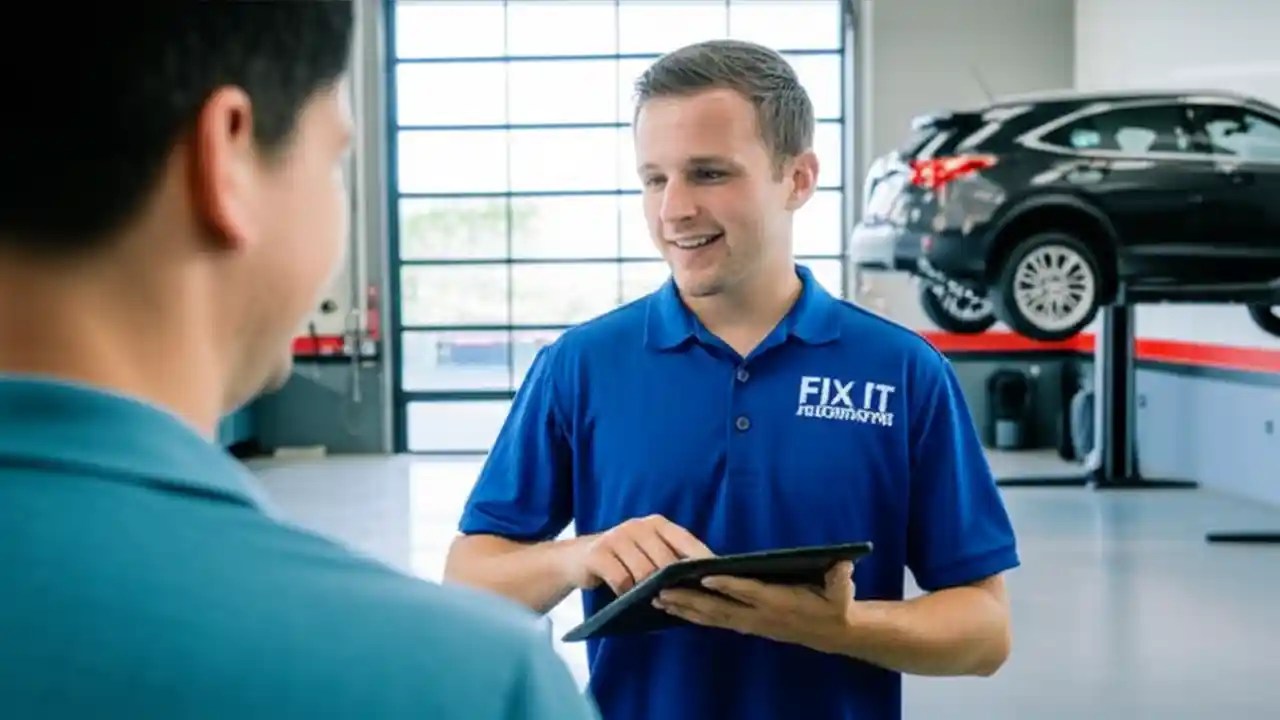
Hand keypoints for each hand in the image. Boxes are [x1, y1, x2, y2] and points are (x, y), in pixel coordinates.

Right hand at [567, 515, 713, 594]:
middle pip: (667, 561)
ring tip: (652, 600)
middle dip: (675, 583)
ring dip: (649, 590)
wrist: (578, 559)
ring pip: (645, 572)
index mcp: (657, 524)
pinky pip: (621, 580)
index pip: (687, 542)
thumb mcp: (648, 552)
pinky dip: (626, 593)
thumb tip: (706, 581)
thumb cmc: (623, 560)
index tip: (716, 580)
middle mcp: (638, 526)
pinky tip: (626, 596)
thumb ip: (671, 559)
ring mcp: (617, 537)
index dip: (703, 561)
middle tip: (680, 600)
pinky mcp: (598, 553)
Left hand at [653, 561, 856, 654]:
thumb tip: (843, 563)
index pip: (750, 591)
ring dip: (684, 609)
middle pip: (720, 608)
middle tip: (662, 591)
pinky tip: (673, 610)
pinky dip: (693, 616)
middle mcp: (760, 615)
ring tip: (657, 600)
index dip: (729, 586)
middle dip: (690, 600)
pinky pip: (715, 622)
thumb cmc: (836, 603)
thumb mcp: (842, 588)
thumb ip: (840, 576)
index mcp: (780, 601)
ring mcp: (751, 623)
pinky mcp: (746, 625)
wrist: (834, 632)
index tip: (706, 577)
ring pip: (712, 617)